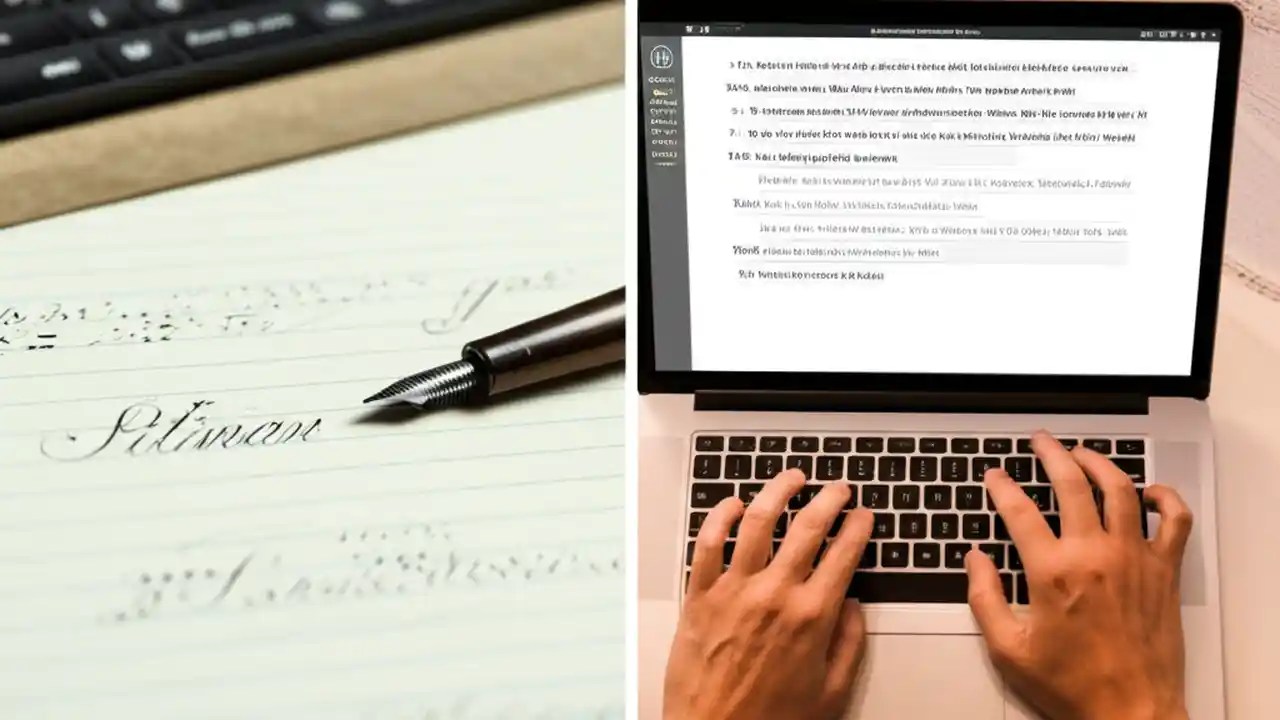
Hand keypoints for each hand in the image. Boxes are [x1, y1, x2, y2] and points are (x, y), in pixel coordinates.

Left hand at [663, 469, 873, 719]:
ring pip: (757, 521)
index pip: (843, 553)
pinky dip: (720, 515)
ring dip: (777, 491)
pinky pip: (707, 542)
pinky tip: (732, 503)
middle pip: (807, 526)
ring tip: (791, 479)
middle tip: (836, 489)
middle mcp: (774, 594)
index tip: (862, 515)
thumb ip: (849, 643)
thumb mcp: (831, 691)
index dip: (857, 526)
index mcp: (812, 616)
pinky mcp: (699, 595)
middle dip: (828, 499)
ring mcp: (734, 590)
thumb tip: (853, 605)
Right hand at [966, 431, 1193, 719]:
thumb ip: (984, 597)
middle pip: (1071, 484)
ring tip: (1083, 451)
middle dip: (1050, 454)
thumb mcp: (1008, 649)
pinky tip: (1149, 491)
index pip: (1020, 510)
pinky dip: (1165, 497)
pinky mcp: (1163, 571)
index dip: (1002, 487)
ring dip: (1099, 462)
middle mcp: (1094, 555)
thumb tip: (975, 559)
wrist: (1130, 712)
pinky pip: (1173, 520)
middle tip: (1040, 441)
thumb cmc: (1072, 686)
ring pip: (1120, 489)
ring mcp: (1134, 559)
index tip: (995, 476)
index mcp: (1052, 572)